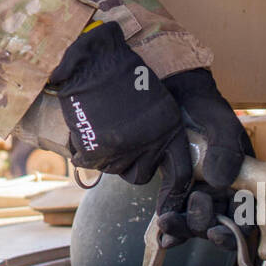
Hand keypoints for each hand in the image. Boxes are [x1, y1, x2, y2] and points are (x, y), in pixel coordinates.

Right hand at [48, 21, 181, 184]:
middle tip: (119, 136)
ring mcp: (123, 149)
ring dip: (106, 154)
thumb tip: (159, 161)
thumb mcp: (155, 97)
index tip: (166, 208)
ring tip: (102, 124)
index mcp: (171, 128)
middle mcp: (150, 142)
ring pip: (113, 169)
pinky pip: (89, 161)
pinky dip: (84, 148)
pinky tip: (87, 126)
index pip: (181, 175)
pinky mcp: (96, 150)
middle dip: (130, 163)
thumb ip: (160, 130)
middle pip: (141, 174)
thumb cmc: (122, 70)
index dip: (173, 195)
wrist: (93, 57)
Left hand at [156, 68, 254, 248]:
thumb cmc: (206, 108)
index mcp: (247, 180)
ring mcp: (203, 193)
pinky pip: (179, 215)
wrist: (176, 96)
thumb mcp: (221, 125)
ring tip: (167, 221)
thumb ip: (225, 151)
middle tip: (194, 205)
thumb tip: (219, 181)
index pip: (249, 217)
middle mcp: (226, 192)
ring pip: (198, 224)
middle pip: (221, 226)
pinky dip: (172, 227)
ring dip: (184, 228)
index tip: (217, 231)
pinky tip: (162, 231)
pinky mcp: (180, 191)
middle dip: (205, 226)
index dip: (236, 233)